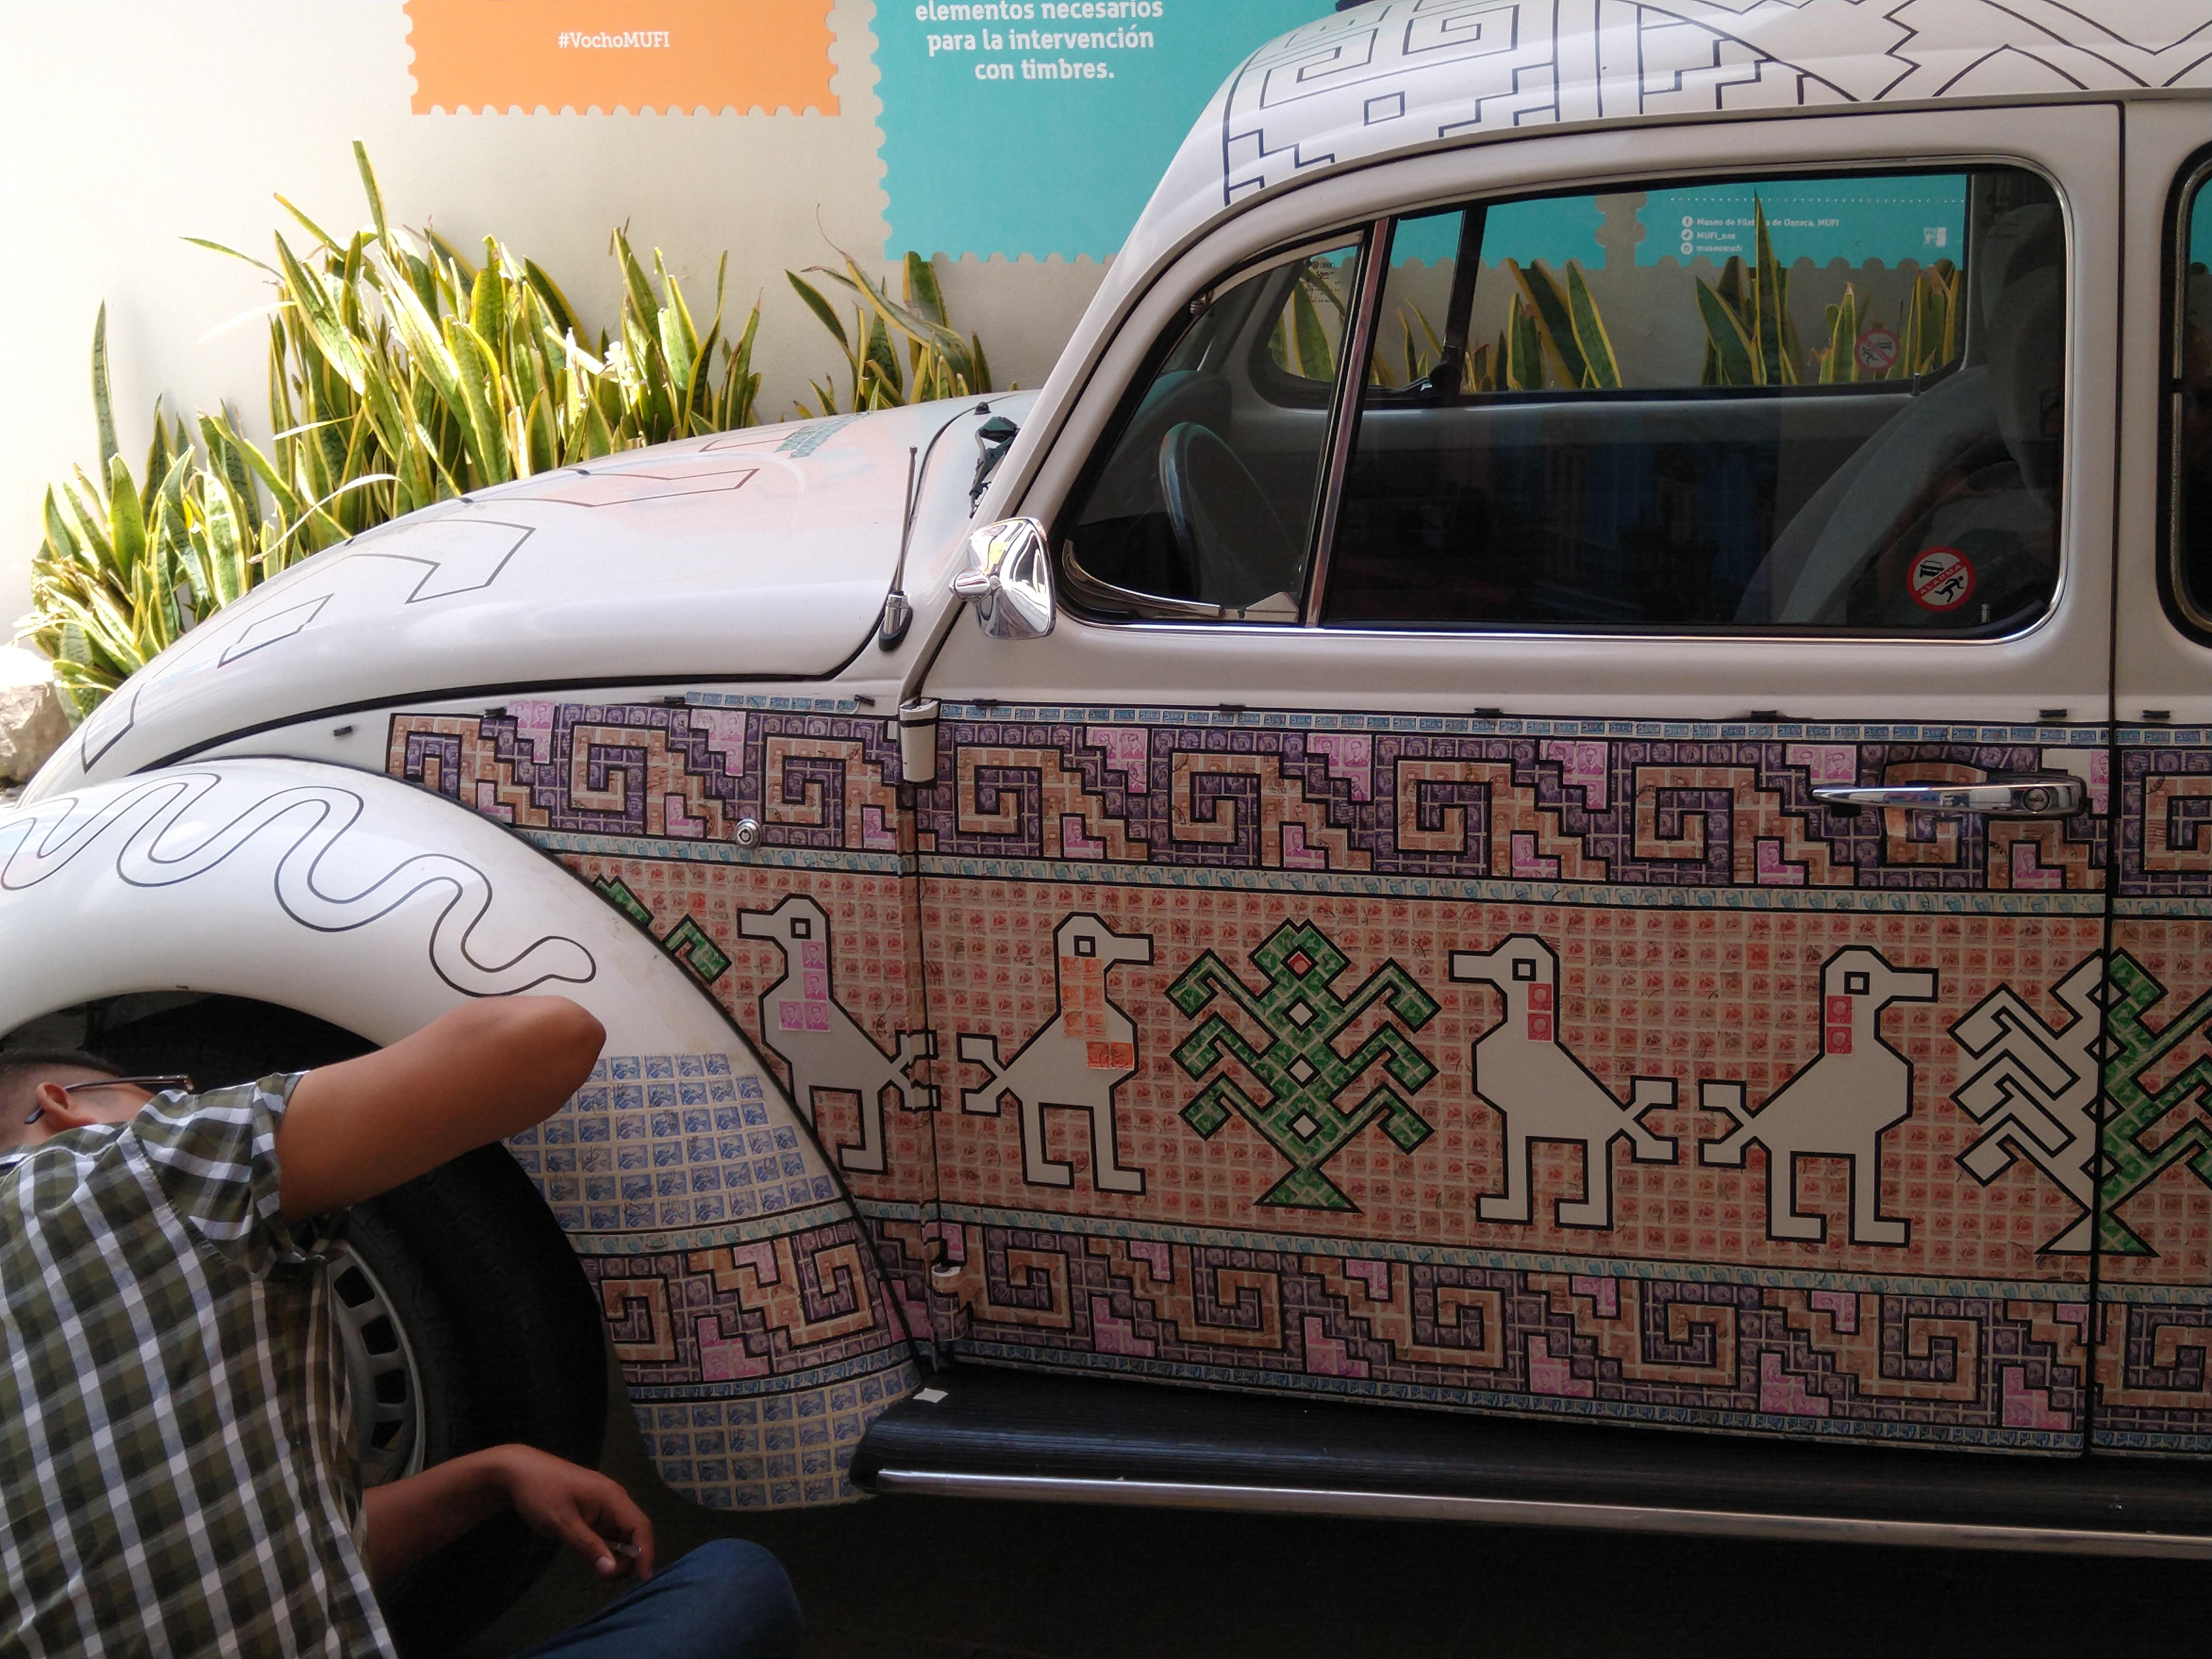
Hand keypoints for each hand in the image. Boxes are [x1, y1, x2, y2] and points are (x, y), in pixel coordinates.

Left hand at [494, 1445, 655, 1581]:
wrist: (518, 1471)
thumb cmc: (541, 1493)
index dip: (646, 1552)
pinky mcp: (592, 1510)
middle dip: (629, 1558)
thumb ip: (589, 1546)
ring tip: (598, 1572)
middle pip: (634, 1531)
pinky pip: (608, 1531)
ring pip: (622, 1533)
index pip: (641, 1526)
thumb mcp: (563, 1523)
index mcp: (612, 1497)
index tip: (643, 1579)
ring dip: (617, 1555)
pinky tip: (594, 1559)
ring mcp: (603, 1504)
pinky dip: (606, 1548)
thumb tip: (612, 1570)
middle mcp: (614, 1499)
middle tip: (605, 1578)